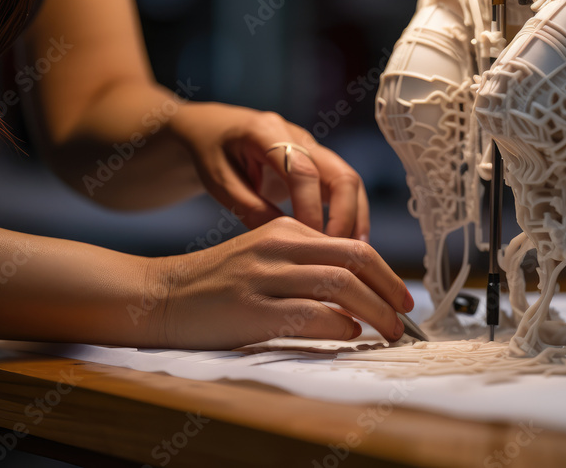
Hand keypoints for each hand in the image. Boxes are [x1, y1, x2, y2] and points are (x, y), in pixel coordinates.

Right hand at [143, 217, 413, 348]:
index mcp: (283, 230)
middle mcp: (276, 246)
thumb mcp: (262, 255)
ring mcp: (263, 277)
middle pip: (355, 259)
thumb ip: (303, 263)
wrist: (162, 296)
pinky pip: (311, 315)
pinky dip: (340, 326)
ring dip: (375, 312)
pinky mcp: (252, 310)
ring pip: (340, 285)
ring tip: (387, 331)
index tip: (400, 297)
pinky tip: (348, 334)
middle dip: (389, 290)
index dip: (385, 273)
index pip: (352, 245)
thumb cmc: (216, 284)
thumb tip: (357, 290)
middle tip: (404, 317)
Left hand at [169, 103, 369, 238]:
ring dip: (355, 219)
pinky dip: (350, 214)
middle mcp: (298, 136)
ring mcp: (313, 147)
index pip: (303, 171)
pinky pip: (344, 187)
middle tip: (336, 255)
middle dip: (344, 217)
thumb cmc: (212, 153)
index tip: (310, 243)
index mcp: (267, 133)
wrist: (216, 129)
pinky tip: (346, 244)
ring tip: (351, 256)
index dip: (311, 209)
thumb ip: (250, 208)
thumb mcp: (219, 181)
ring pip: (350, 181)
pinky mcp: (319, 161)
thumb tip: (286, 242)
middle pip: (341, 174)